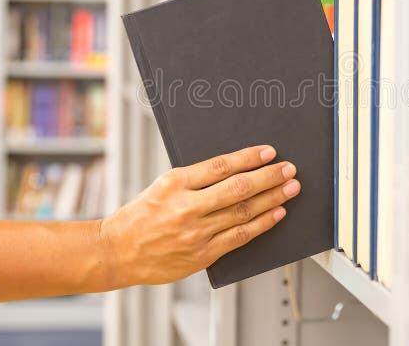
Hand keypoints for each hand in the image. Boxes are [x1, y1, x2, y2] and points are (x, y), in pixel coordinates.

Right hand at [98, 145, 300, 287]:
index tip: (268, 152)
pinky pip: (240, 237)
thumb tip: (235, 169)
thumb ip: (195, 179)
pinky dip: (262, 224)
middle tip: (288, 169)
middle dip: (269, 177)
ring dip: (272, 198)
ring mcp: (195, 233)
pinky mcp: (202, 255)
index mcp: (175, 183)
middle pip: (238, 188)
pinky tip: (276, 213)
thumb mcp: (161, 186)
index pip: (220, 166)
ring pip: (243, 212)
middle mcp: (186, 207)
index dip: (249, 158)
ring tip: (290, 188)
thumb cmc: (139, 217)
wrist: (117, 253)